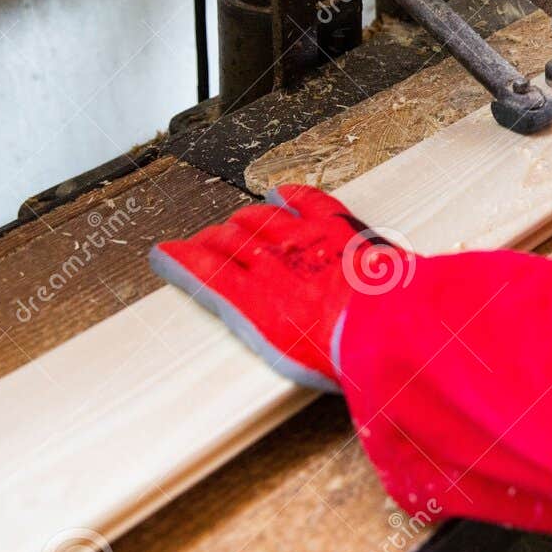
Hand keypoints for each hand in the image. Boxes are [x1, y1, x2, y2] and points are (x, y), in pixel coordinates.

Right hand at [148, 185, 410, 392]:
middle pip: (229, 243)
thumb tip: (246, 325)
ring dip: (243, 220)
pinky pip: (308, 202)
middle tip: (199, 242)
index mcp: (253, 301)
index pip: (204, 272)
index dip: (179, 261)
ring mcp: (306, 241)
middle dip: (209, 241)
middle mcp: (272, 264)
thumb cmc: (343, 353)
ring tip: (232, 222)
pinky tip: (280, 193)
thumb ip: (259, 333)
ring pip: (261, 220)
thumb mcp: (284, 358)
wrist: (388, 327)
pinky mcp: (339, 228)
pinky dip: (291, 196)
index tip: (163, 254)